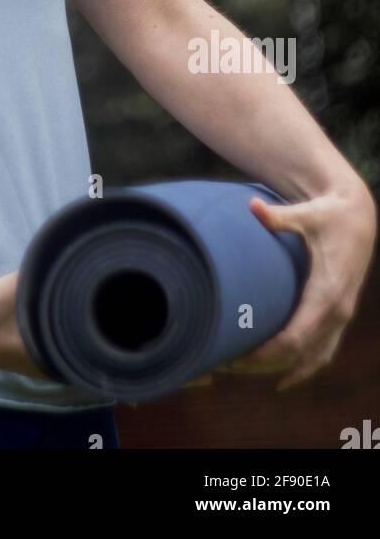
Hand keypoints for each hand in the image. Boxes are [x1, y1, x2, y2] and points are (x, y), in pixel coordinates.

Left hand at [213, 179, 376, 390]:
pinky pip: (325, 352)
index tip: (239, 357)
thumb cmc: (329, 215)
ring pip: (313, 359)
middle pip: (300, 354)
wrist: (359, 217)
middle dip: (265, 363)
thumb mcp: (306, 214)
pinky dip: (305, 368)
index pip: (296, 337)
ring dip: (282, 369)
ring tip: (245, 370)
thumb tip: (253, 205)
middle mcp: (338, 311)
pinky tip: (284, 380)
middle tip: (227, 363)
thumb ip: (279, 216)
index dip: (268, 353)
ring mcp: (342, 317)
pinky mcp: (341, 316)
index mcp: (327, 292)